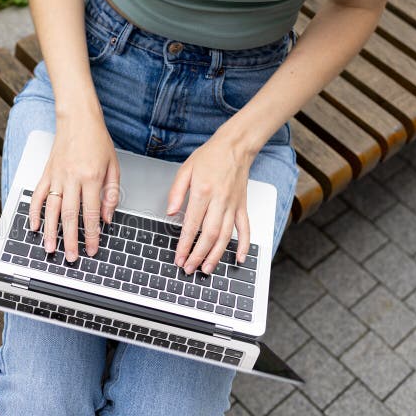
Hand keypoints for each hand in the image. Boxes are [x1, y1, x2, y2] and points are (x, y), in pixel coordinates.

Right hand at [29, 109, 119, 261]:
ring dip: (51, 232)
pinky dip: (34, 212)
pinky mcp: (46, 173)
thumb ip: (111, 194)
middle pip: (69, 216)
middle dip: (70, 240)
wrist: (77, 118)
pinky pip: (38, 195)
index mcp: (91, 177)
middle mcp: (72, 178)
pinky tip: (35, 226)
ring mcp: (56, 176)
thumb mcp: (113, 166)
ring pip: (51, 209)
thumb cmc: (97, 140)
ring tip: (51, 249)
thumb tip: (106, 218)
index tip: (92, 249)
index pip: (91, 213)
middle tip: (71, 257)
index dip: (92, 234)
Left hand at [166, 129, 255, 274]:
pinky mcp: (242, 206)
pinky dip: (243, 245)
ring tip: (207, 269)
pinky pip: (245, 229)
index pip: (192, 225)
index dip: (185, 245)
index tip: (179, 257)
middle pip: (209, 235)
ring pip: (225, 236)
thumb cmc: (210, 156)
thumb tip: (170, 212)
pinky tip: (238, 258)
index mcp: (203, 192)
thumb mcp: (185, 169)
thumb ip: (176, 192)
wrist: (235, 146)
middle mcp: (220, 201)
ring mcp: (233, 205)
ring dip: (216, 255)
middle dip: (198, 255)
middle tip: (189, 268)